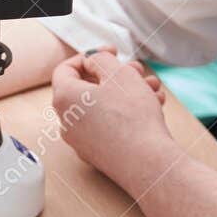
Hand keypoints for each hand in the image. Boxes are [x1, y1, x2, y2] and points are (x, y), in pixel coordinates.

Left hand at [51, 50, 171, 190]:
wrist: (149, 164)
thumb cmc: (132, 118)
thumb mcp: (118, 74)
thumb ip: (100, 58)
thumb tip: (92, 61)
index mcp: (64, 98)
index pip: (66, 69)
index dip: (90, 56)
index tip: (111, 52)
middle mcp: (66, 121)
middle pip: (87, 87)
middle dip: (115, 75)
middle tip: (137, 71)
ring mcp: (80, 141)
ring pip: (102, 106)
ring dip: (126, 92)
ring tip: (152, 89)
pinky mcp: (97, 154)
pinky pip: (107, 125)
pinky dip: (125, 113)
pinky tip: (152, 108)